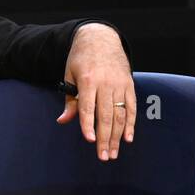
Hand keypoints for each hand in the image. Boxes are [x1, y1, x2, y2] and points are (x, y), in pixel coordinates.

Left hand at [56, 23, 134, 160]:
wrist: (100, 38)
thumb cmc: (81, 58)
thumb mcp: (69, 74)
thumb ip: (69, 99)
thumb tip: (63, 120)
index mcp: (88, 80)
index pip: (88, 107)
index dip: (88, 124)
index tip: (90, 140)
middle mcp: (106, 83)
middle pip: (106, 115)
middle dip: (104, 138)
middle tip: (103, 156)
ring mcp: (120, 84)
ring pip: (120, 114)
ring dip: (117, 136)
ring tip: (113, 153)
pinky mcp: (129, 85)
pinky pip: (131, 107)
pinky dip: (131, 124)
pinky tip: (127, 138)